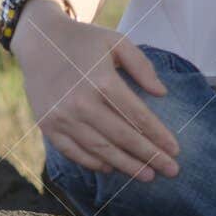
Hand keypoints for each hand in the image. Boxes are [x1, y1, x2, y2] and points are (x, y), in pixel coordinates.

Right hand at [14, 7, 181, 181]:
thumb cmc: (85, 40)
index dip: (158, 136)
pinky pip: (74, 151)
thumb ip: (142, 66)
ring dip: (126, 165)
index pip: (137, 116)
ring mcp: (62, 117)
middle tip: (171, 171)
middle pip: (122, 137)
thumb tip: (162, 93)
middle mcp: (81, 103)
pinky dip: (93, 163)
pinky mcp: (48, 126)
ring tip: (147, 175)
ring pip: (100, 149)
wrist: (39, 41)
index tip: (175, 150)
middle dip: (149, 156)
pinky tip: (112, 168)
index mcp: (102, 81)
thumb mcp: (117, 42)